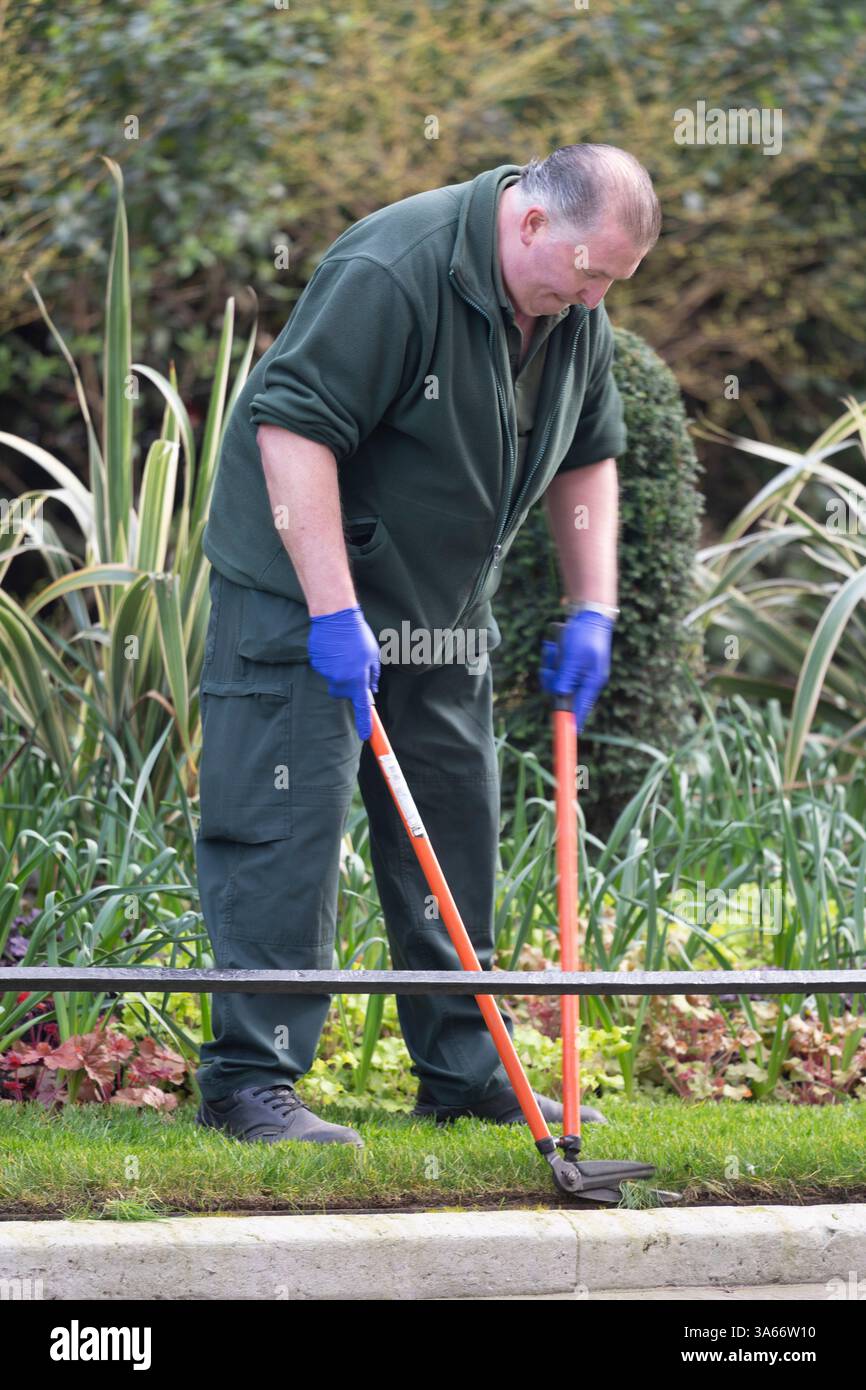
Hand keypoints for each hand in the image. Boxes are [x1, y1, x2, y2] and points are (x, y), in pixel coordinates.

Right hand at [308, 606, 379, 739]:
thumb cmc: (358, 635)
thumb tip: (371, 692)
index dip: (364, 723)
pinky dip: (330, 663)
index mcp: (357, 678)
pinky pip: (325, 670)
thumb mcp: (373, 655)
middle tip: (354, 667)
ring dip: (339, 671)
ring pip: (334, 680)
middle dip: (348, 686)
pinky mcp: (316, 664)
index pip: (362, 707)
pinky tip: (333, 649)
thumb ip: (373, 676)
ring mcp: (326, 673)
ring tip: (344, 652)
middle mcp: (341, 680)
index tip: (366, 736)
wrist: (336, 617)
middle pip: (343, 693)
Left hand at [539, 611, 613, 731]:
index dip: (572, 722)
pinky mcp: (570, 663)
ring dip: (550, 665)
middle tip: (552, 665)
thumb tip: (558, 695)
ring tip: (554, 649)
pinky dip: (552, 657)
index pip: (580, 709)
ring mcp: (578, 672)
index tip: (567, 736)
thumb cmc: (585, 634)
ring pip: (555, 680)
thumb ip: (565, 678)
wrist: (589, 613)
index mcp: (591, 683)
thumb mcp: (574, 658)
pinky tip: (555, 644)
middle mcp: (585, 681)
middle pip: (561, 694)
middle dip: (552, 680)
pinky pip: (555, 667)